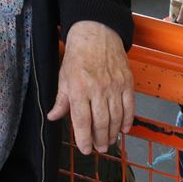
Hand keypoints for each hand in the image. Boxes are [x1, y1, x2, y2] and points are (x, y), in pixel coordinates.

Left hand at [48, 21, 135, 154]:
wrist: (97, 32)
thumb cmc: (78, 54)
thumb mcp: (64, 76)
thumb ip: (61, 100)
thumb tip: (53, 117)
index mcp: (79, 88)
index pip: (82, 121)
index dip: (84, 139)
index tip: (85, 149)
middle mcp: (97, 89)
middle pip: (100, 122)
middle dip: (100, 139)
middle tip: (100, 148)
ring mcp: (114, 86)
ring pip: (116, 117)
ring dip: (113, 133)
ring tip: (110, 142)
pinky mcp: (127, 82)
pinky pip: (129, 106)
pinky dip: (128, 120)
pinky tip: (124, 128)